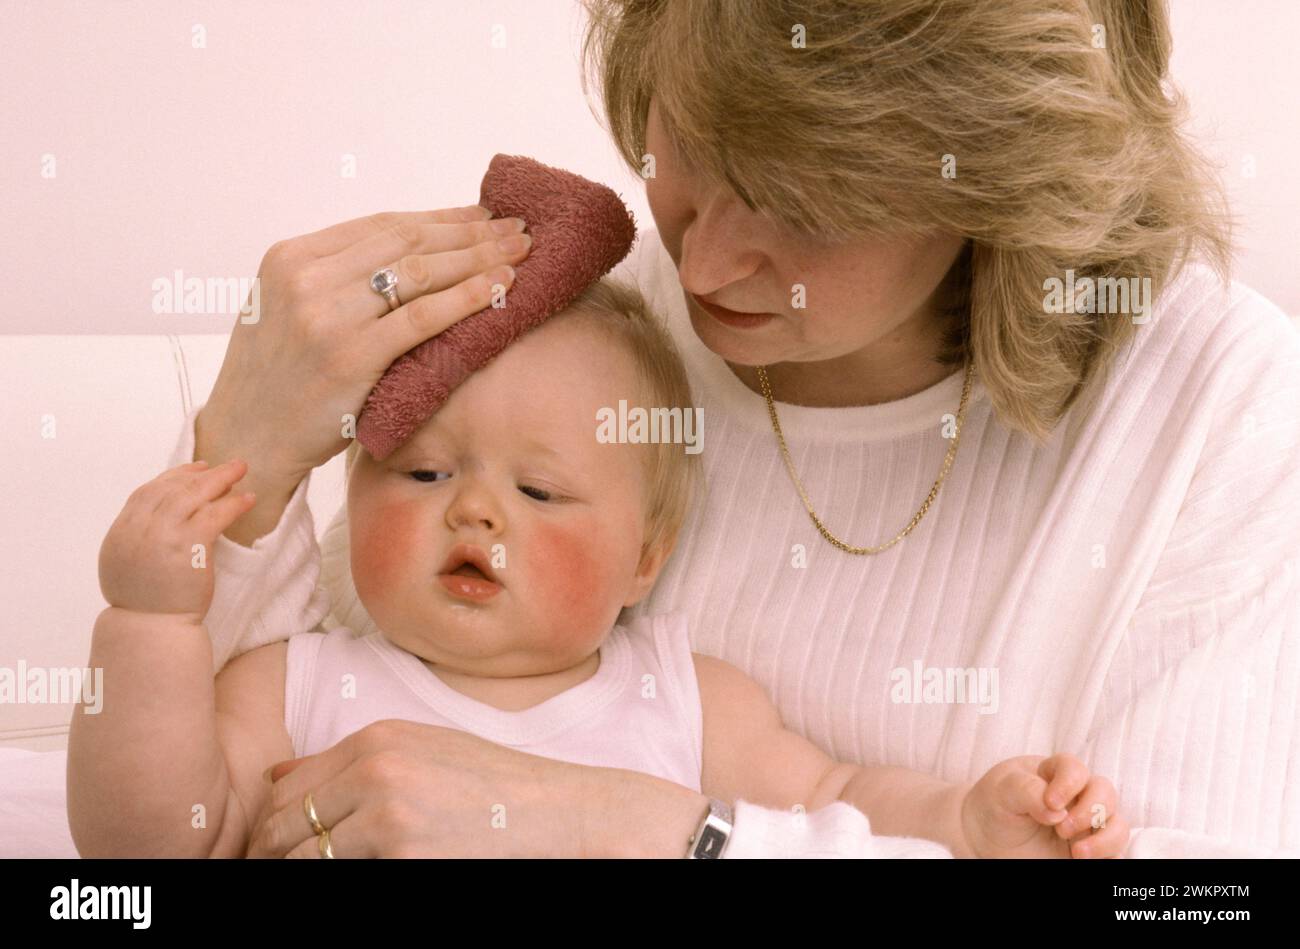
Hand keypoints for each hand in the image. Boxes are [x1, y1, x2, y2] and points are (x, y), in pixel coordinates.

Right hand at [98, 459, 256, 616]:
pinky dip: (234, 503)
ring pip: (195, 495)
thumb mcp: (124, 561)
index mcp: (123, 529)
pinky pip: (216, 515)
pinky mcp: (190, 544)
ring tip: (241, 470)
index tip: (195, 469)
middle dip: (202, 473)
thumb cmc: (142, 602)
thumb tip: (157, 516)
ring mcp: (164, 533)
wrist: (150, 628)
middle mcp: (140, 526)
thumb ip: (137, 534)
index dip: (173, 477)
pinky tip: (249, 499)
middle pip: (174, 488)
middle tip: (225, 465)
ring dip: (221, 479)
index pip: (149, 491)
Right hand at [200, 204, 532, 483]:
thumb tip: (410, 251)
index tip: (481, 215)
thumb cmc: (277, 379)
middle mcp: (306, 278)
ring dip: (479, 256)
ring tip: (520, 251)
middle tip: (516, 226)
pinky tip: (501, 286)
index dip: (440, 217)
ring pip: (421, 272)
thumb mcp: (286, 308)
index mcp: (290, 257)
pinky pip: (423, 317)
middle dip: (470, 231)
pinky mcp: (352, 357)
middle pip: (408, 242)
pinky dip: (469, 297)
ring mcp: (328, 317)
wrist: (249, 439)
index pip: (382, 225)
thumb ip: (333, 277)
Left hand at [245, 719, 592, 857]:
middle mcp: (375, 771)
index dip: (272, 829)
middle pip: (285, 829)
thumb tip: (274, 780)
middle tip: (279, 872)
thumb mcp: (423, 751)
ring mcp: (389, 817)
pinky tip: (369, 873)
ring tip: (322, 874)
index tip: (277, 852)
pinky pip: (342, 879)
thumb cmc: (493, 787)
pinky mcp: (405, 859)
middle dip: (275, 858)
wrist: (559, 812)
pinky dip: (339, 882)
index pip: (286, 791)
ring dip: (305, 872)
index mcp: (377, 739)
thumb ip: (351, 762)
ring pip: (305, 861)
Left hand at [959, 753, 1128, 857]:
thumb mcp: (1002, 791)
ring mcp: (1085, 824)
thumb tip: (1057, 810)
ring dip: (1106, 839)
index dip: (1069, 783)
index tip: (1051, 802)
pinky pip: (1114, 853)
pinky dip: (1109, 856)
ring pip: (1118, 825)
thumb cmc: (995, 806)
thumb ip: (1027, 790)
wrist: (987, 839)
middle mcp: (1076, 796)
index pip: (1075, 768)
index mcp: (1055, 773)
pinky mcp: (1089, 849)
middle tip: (1062, 828)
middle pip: (1105, 793)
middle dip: (1090, 810)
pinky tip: (1084, 860)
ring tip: (1077, 853)